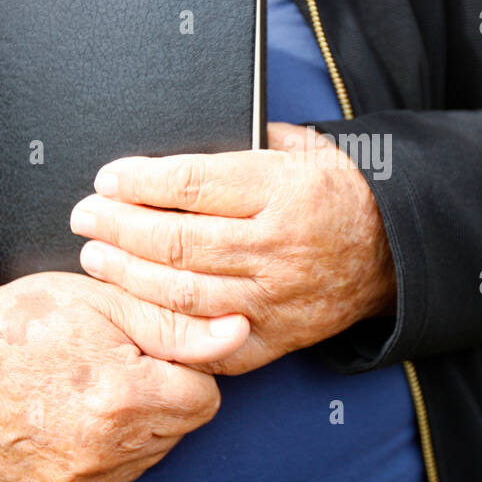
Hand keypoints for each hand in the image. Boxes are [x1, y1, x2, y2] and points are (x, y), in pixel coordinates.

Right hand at [0, 271, 247, 481]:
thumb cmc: (28, 322)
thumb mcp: (107, 302)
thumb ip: (179, 323)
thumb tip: (241, 331)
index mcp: (123, 396)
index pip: (205, 397)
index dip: (182, 367)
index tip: (146, 350)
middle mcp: (104, 449)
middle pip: (180, 429)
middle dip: (163, 396)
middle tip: (115, 364)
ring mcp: (78, 481)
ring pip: (151, 456)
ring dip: (137, 426)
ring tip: (91, 389)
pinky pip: (111, 478)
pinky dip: (104, 452)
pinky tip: (72, 418)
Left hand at [69, 122, 395, 375]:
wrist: (395, 253)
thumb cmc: (339, 193)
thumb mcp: (304, 149)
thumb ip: (247, 142)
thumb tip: (178, 145)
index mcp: (284, 191)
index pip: (192, 185)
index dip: (139, 183)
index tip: (108, 179)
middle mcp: (278, 247)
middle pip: (177, 242)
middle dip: (119, 228)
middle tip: (86, 217)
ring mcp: (275, 299)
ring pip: (183, 294)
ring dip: (128, 277)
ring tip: (96, 257)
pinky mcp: (274, 338)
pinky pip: (207, 339)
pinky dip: (165, 326)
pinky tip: (134, 307)